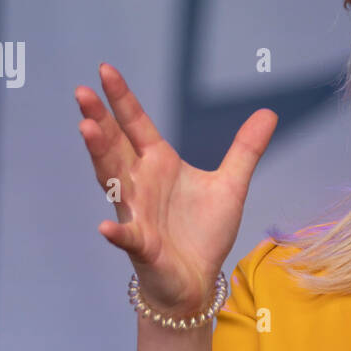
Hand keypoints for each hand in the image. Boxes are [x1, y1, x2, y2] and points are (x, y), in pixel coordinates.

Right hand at [75, 63, 276, 315]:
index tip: (105, 70)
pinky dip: (117, 232)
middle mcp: (140, 184)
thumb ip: (245, 149)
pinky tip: (107, 226)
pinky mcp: (142, 246)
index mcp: (158, 164)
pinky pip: (127, 237)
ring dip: (99, 157)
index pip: (136, 125)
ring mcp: (136, 214)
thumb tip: (268, 113)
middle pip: (115, 146)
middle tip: (82, 93)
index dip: (122, 99)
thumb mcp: (230, 185)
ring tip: (86, 130)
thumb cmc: (202, 233)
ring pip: (113, 181)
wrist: (196, 281)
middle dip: (99, 119)